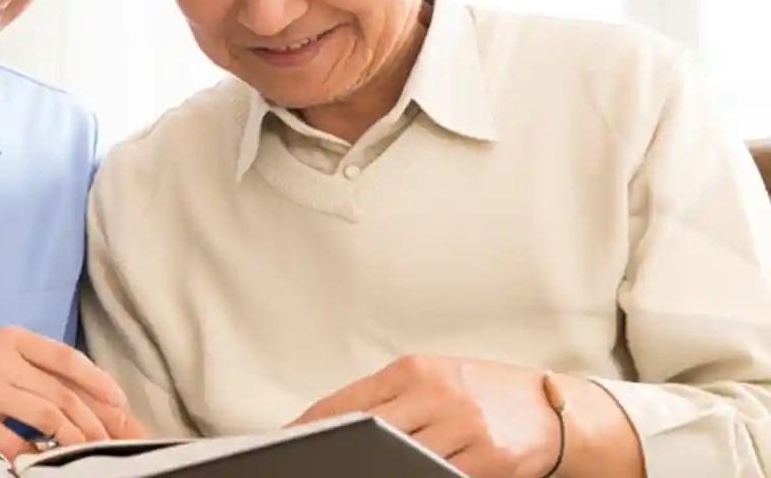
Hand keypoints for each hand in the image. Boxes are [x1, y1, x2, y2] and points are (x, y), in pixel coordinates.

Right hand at [0, 327, 147, 459]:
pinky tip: (46, 463)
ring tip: (86, 453)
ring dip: (75, 439)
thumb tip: (85, 394)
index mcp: (8, 337)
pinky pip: (17, 444)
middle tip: (111, 440)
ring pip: (49, 416)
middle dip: (94, 419)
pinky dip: (38, 457)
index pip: (66, 357)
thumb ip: (29, 365)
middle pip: (63, 392)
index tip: (120, 403)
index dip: (99, 381)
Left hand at [290, 355, 560, 477]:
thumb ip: (389, 400)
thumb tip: (330, 427)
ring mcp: (464, 426)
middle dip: (337, 452)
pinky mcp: (491, 457)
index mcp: (414, 370)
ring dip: (379, 469)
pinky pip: (443, 476)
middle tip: (310, 464)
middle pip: (367, 433)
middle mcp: (436, 393)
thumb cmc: (481, 392)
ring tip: (350, 471)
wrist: (553, 407)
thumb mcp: (434, 380)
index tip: (284, 441)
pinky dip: (423, 477)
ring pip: (403, 461)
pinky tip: (407, 476)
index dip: (309, 426)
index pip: (346, 403)